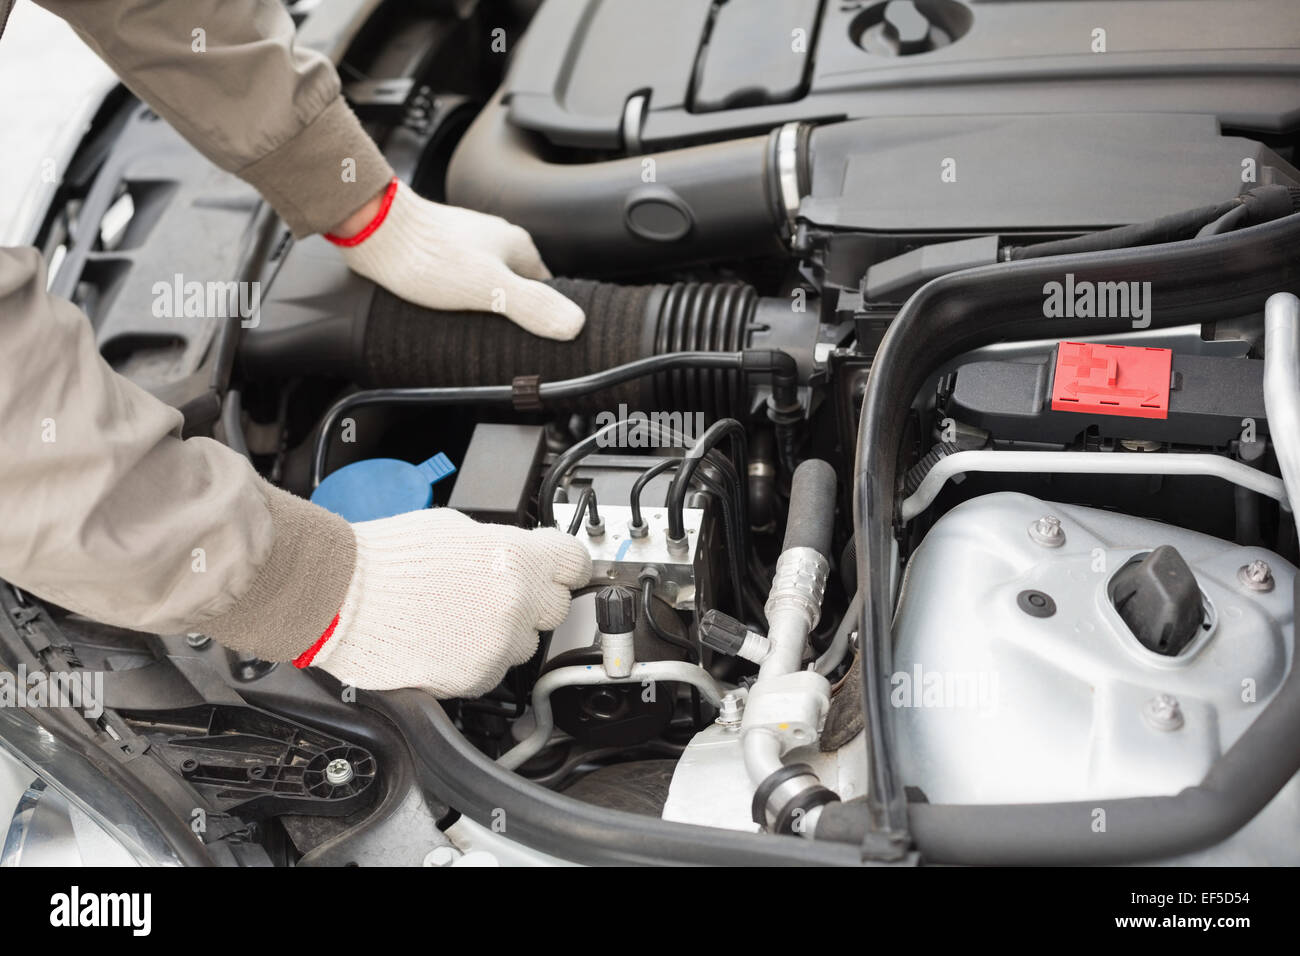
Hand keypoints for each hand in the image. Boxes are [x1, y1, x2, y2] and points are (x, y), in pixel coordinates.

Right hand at [301, 509, 591, 697]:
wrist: (340, 597)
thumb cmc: (385, 558)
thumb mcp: (455, 529)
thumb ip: (502, 545)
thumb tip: (524, 555)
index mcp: (514, 557)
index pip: (576, 563)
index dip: (567, 566)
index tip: (564, 570)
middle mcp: (514, 603)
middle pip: (555, 607)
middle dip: (533, 599)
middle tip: (495, 592)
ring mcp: (496, 645)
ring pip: (525, 644)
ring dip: (505, 633)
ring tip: (460, 616)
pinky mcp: (473, 678)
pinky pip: (494, 671)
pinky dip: (478, 659)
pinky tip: (446, 639)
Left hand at [327, 179, 584, 340]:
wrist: (373, 229)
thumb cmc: (426, 253)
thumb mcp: (490, 288)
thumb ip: (532, 307)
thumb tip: (574, 325)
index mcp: (516, 245)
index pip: (548, 287)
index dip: (546, 315)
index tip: (541, 340)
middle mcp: (493, 241)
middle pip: (518, 287)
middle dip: (513, 314)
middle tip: (504, 342)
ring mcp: (465, 246)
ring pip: (487, 284)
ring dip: (483, 307)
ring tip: (474, 332)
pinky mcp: (438, 254)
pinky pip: (460, 283)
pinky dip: (459, 301)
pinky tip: (448, 315)